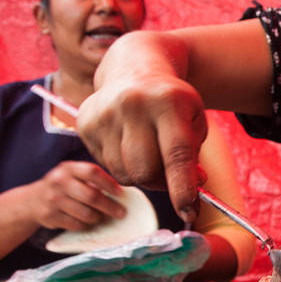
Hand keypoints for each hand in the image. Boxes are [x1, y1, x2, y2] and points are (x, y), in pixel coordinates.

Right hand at [28, 161, 128, 229]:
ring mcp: (53, 199)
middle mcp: (59, 181)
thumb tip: (121, 194)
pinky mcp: (49, 216)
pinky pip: (76, 224)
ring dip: (98, 218)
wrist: (31, 201)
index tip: (121, 193)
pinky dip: (85, 225)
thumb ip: (92, 180)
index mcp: (68, 168)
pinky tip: (88, 223)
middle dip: (110, 207)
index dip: (109, 184)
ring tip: (102, 218)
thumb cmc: (62, 187)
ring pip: (85, 214)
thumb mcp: (72, 176)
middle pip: (92, 196)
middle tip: (121, 213)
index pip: (92, 172)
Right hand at [78, 32, 207, 221]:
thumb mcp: (194, 120)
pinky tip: (130, 145)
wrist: (135, 69)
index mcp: (167, 102)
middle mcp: (132, 104)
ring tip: (151, 156)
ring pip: (124, 173)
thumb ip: (194, 157)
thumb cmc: (172, 102)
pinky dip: (123, 166)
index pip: (175, 154)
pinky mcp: (85, 122)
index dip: (182, 188)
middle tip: (172, 179)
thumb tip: (187, 195)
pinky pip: (106, 166)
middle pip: (145, 170)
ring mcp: (104, 113)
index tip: (189, 212)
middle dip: (162, 184)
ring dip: (142, 176)